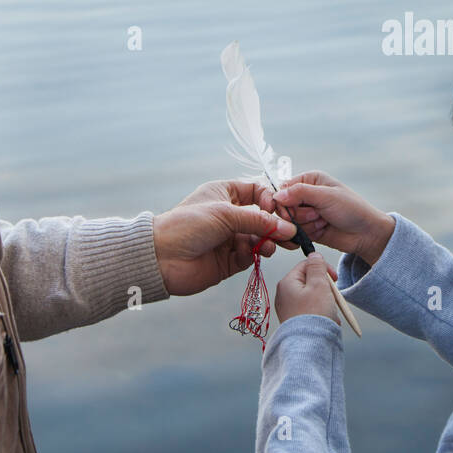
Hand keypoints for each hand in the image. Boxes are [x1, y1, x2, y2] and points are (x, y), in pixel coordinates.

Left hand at [152, 179, 297, 295]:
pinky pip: (249, 255)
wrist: (161, 258)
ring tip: (271, 246)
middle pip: (261, 218)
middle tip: (291, 234)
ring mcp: (228, 239)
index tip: (277, 210)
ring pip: (258, 238)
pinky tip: (253, 252)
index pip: (256, 192)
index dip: (269, 199)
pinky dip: (253, 253)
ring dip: (267, 241)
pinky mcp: (228, 261)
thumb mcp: (225, 214)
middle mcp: (228, 215)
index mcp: (224, 194)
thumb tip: (287, 227)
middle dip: (276, 225)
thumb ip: (259, 220)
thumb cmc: (187, 225)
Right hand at [261, 171, 394, 266]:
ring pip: (290, 222)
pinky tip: (321, 230)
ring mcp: (306, 213)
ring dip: (308, 224)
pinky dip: (306, 234)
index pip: (283, 188)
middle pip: (284, 207)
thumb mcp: (327, 196)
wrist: (366, 233)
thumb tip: (277, 195)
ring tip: (325, 221)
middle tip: (318, 213)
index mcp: (310, 180)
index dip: (283, 200)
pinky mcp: (307, 229)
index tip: (290, 208)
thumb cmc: (353, 209)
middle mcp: (306, 195)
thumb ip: (300, 193)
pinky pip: (295, 234)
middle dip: (301, 214)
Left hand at [274, 253, 339, 323]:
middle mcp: (284, 295)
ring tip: (330, 314)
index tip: (335, 278)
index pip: (306, 264)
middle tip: (333, 298)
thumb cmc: (314, 314)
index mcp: (287, 282)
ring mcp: (288, 309)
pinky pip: (311, 311)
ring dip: (325, 303)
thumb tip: (314, 254)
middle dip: (325, 289)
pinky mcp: (294, 321)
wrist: (308, 346)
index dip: (322, 269)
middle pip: (310, 282)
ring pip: (313, 297)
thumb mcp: (319, 284)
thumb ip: (317, 266)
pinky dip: (321, 314)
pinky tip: (326, 322)